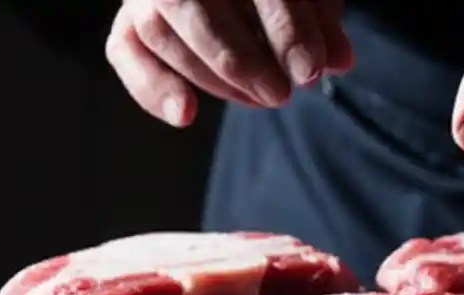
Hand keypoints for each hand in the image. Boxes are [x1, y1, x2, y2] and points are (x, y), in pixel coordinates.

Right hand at [106, 0, 354, 126]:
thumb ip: (322, 23)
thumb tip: (338, 61)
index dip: (285, 29)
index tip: (309, 71)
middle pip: (191, 4)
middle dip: (239, 58)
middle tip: (279, 94)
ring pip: (156, 27)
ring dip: (210, 76)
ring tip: (259, 99)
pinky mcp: (130, 21)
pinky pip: (125, 51)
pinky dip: (151, 87)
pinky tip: (186, 115)